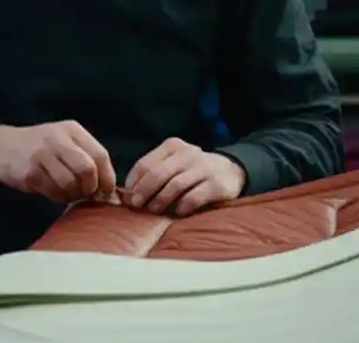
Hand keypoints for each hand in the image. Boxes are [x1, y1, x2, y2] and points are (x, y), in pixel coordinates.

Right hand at [0, 121, 117, 203]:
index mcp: (72, 130)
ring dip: (72, 195)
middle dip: (90, 188)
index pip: (100, 155)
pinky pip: (53, 191)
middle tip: (85, 194)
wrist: (1, 146)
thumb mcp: (65, 142)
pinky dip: (58, 198)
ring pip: (70, 183)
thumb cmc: (41, 147)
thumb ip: (87, 159)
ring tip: (67, 194)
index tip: (106, 191)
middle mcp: (57, 139)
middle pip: (87, 169)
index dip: (107, 178)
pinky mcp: (29, 172)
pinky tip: (53, 192)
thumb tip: (109, 192)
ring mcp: (42, 155)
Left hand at [124, 138, 245, 216]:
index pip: (146, 163)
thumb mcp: (174, 163)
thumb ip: (154, 171)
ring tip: (153, 210)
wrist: (231, 170)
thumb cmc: (193, 170)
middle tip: (137, 205)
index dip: (134, 181)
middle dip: (144, 191)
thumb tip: (129, 193)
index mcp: (173, 146)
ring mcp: (204, 168)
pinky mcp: (217, 184)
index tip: (128, 196)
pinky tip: (178, 212)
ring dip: (161, 200)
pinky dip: (183, 206)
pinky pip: (194, 197)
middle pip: (159, 173)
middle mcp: (188, 153)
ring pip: (175, 185)